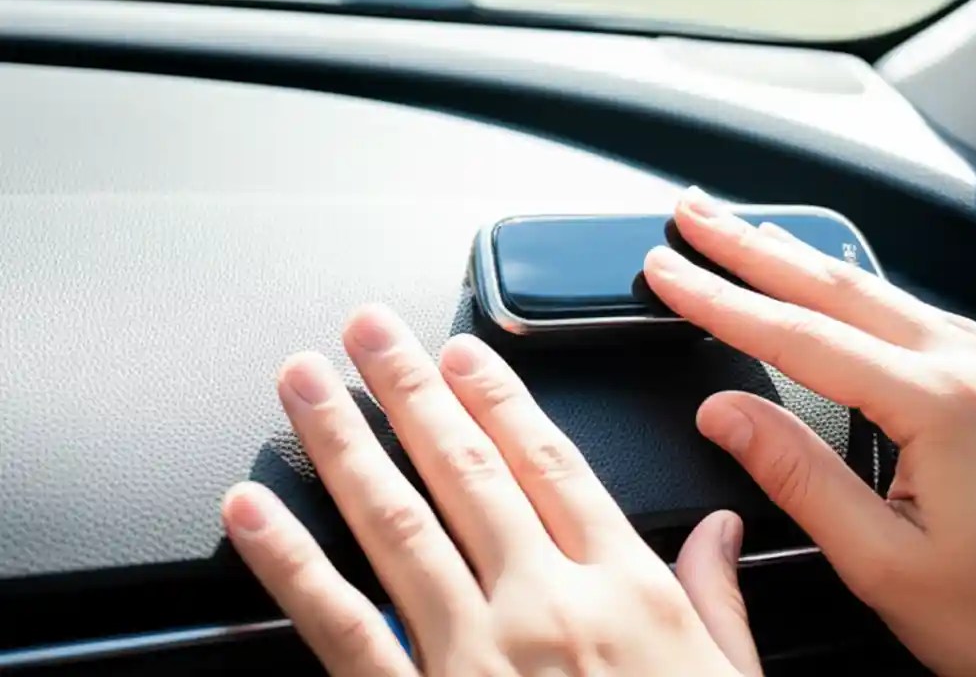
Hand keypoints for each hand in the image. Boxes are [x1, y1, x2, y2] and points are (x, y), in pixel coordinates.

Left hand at [222, 306, 761, 675]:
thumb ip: (718, 600)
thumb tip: (722, 530)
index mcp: (623, 591)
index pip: (551, 465)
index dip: (501, 399)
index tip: (461, 351)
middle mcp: (544, 606)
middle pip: (465, 473)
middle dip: (410, 391)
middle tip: (368, 330)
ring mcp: (475, 655)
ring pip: (397, 523)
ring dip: (344, 444)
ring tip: (304, 385)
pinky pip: (340, 627)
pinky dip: (288, 562)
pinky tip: (253, 511)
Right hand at [642, 193, 975, 676]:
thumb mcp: (884, 563)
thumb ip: (799, 477)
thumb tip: (725, 414)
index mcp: (939, 404)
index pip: (799, 334)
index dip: (721, 299)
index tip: (668, 270)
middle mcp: (975, 367)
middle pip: (840, 286)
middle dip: (754, 245)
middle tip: (696, 215)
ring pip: (883, 293)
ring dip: (806, 262)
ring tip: (749, 237)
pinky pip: (923, 317)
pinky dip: (863, 296)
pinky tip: (841, 291)